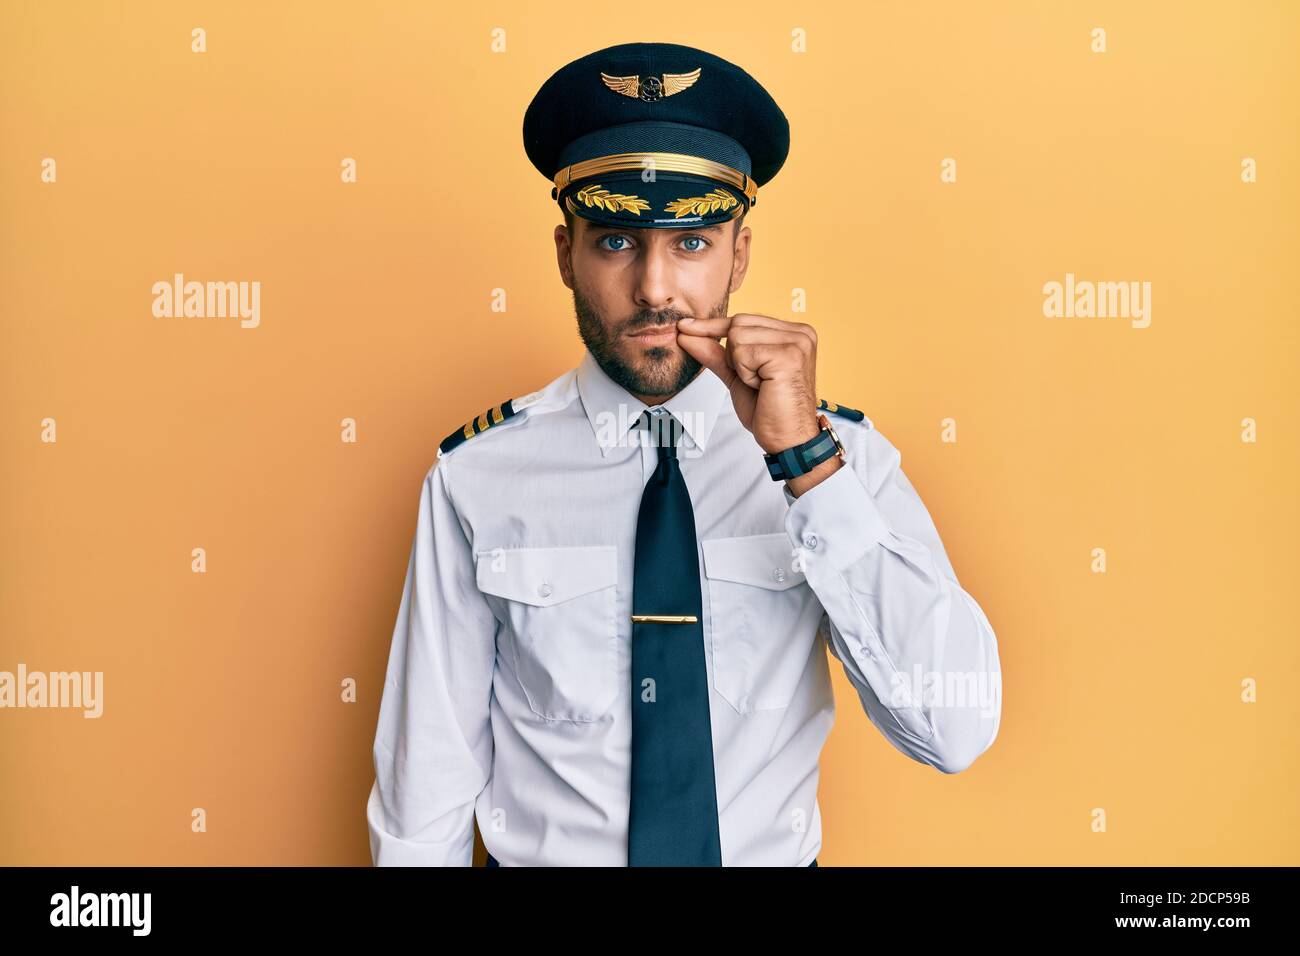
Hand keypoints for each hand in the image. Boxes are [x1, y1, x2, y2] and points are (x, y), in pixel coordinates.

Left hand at [675, 313, 821, 453]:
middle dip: (734, 356)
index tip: (685, 326)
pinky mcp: (789, 356)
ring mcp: (797, 342)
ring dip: (741, 367)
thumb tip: (686, 334)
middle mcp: (800, 333)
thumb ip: (716, 354)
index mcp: (793, 333)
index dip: (713, 326)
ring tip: (762, 384)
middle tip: (755, 381)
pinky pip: (743, 353)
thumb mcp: (738, 376)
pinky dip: (745, 374)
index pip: (743, 319)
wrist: (787, 440)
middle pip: (738, 323)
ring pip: (738, 337)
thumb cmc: (770, 411)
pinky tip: (764, 386)